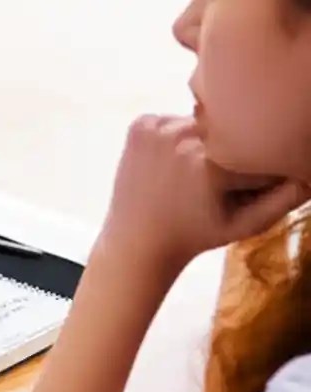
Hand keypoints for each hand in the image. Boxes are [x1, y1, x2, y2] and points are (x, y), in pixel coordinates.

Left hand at [100, 115, 309, 268]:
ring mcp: (158, 128)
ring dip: (205, 141)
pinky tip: (170, 164)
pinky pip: (174, 119)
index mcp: (213, 164)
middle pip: (231, 131)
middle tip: (213, 183)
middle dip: (233, 151)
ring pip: (203, 122)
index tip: (243, 189)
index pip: (257, 151)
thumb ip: (287, 197)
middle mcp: (185, 137)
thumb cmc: (196, 234)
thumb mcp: (248, 224)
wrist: (136, 240)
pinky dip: (177, 136)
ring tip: (192, 174)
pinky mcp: (140, 124)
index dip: (258, 171)